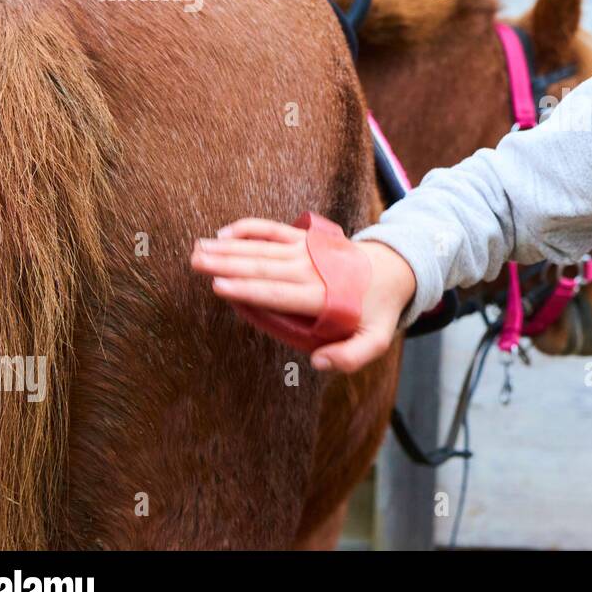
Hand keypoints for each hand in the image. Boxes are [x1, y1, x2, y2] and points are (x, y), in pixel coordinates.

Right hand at [190, 218, 416, 372]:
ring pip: (262, 247)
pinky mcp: (304, 239)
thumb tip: (317, 363)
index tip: (220, 287)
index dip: (249, 290)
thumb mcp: (376, 339)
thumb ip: (350, 357)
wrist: (394, 268)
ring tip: (199, 249)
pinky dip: (250, 228)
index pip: (279, 292)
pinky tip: (224, 232)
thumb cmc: (377, 309)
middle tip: (197, 263)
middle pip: (264, 266)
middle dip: (228, 264)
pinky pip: (273, 230)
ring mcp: (307, 251)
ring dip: (229, 248)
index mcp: (323, 296)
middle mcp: (311, 269)